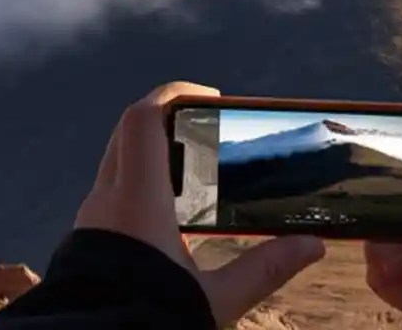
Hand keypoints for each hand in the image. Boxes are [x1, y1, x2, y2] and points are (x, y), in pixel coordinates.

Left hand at [74, 82, 325, 326]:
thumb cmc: (149, 320)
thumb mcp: (215, 300)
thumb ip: (264, 269)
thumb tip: (313, 245)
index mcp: (137, 201)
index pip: (143, 120)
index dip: (174, 94)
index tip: (210, 97)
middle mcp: (107, 201)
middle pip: (129, 134)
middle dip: (166, 119)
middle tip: (207, 129)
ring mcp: (92, 220)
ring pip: (118, 165)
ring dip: (153, 156)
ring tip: (197, 174)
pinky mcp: (87, 241)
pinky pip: (113, 195)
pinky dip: (141, 186)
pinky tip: (173, 215)